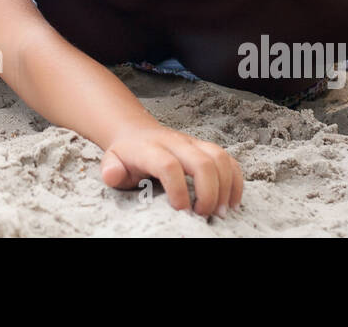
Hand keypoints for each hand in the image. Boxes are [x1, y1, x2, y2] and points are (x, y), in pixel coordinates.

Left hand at [100, 126, 242, 216]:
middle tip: (203, 215)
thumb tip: (113, 175)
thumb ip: (111, 170)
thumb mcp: (112, 162)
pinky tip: (232, 202)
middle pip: (202, 161)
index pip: (169, 165)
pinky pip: (229, 160)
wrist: (136, 133)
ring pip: (220, 158)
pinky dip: (236, 181)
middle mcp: (176, 143)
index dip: (177, 189)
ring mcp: (194, 144)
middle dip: (208, 192)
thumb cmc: (127, 155)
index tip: (181, 210)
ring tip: (221, 212)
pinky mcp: (206, 148)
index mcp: (151, 149)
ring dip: (226, 187)